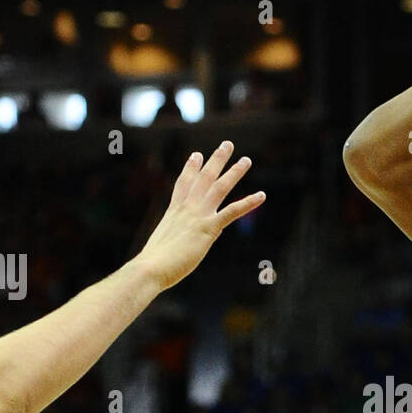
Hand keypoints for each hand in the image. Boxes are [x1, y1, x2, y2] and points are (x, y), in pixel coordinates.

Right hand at [137, 142, 265, 290]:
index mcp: (173, 212)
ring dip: (234, 172)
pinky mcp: (208, 229)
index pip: (183, 184)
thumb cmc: (152, 265)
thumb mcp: (161, 247)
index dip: (191, 169)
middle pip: (204, 178)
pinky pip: (232, 212)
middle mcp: (186, 209)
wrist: (150, 268)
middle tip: (227, 145)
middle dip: (216, 160)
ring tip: (246, 160)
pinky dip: (248, 203)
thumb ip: (171, 242)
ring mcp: (197, 217)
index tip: (196, 155)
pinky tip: (261, 195)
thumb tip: (173, 249)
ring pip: (219, 188)